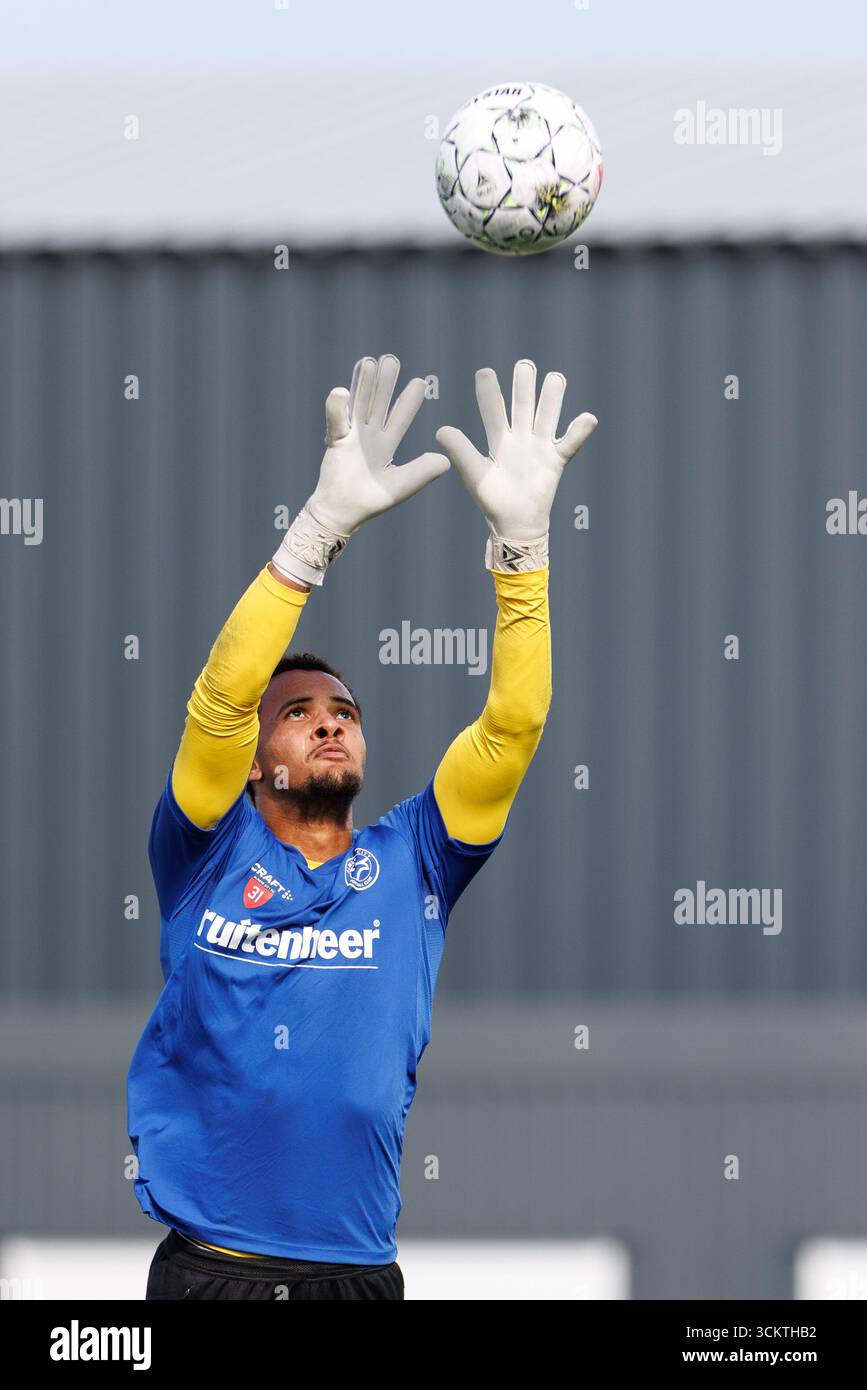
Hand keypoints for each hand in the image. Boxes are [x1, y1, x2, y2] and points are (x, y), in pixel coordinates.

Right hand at [272, 354, 448, 585]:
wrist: (344, 513)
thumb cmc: (371, 501)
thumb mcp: (402, 485)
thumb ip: (423, 472)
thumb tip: (447, 461)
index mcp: (385, 445)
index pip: (399, 417)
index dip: (409, 400)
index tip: (420, 382)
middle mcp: (369, 437)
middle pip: (378, 404)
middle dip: (385, 383)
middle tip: (392, 359)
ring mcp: (351, 437)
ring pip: (359, 404)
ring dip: (364, 384)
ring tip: (369, 362)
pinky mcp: (336, 442)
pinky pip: (337, 421)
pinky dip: (337, 407)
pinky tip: (342, 390)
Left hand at [436, 360, 596, 558]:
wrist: (514, 524)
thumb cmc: (493, 500)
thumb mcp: (474, 474)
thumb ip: (460, 452)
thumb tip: (440, 430)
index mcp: (499, 439)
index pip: (493, 410)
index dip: (489, 392)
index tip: (484, 372)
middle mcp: (520, 437)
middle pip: (523, 405)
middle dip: (524, 385)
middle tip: (524, 365)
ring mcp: (540, 447)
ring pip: (547, 415)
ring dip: (552, 398)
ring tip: (555, 378)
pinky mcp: (556, 461)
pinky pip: (570, 443)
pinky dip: (579, 432)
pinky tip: (588, 418)